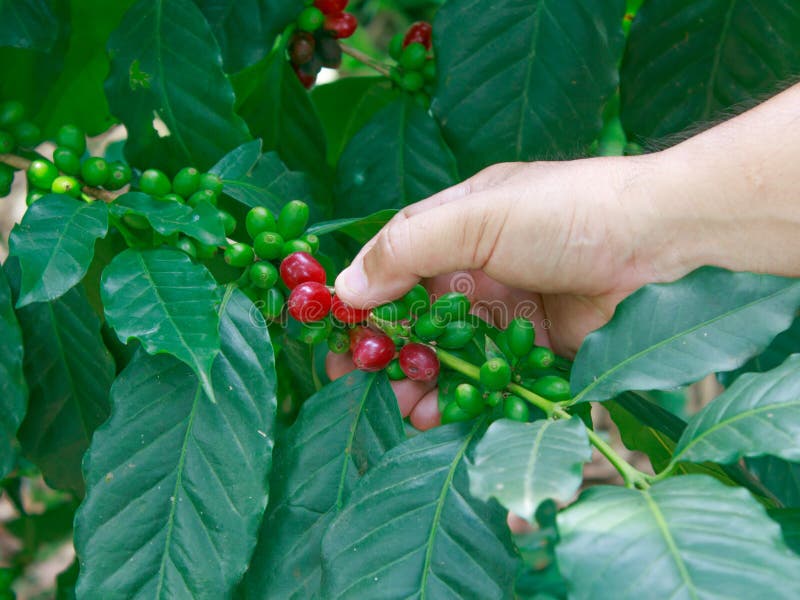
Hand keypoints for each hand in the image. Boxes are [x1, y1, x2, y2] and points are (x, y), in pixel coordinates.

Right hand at [327, 155, 693, 427]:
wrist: (665, 243)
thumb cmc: (567, 213)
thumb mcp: (478, 217)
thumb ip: (407, 249)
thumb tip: (345, 290)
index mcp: (460, 224)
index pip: (395, 262)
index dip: (363, 299)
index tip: (335, 335)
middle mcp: (479, 266)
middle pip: (418, 315)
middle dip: (388, 352)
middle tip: (359, 387)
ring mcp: (508, 308)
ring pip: (449, 351)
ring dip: (421, 379)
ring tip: (400, 409)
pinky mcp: (537, 345)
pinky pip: (489, 375)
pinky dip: (464, 396)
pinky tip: (440, 415)